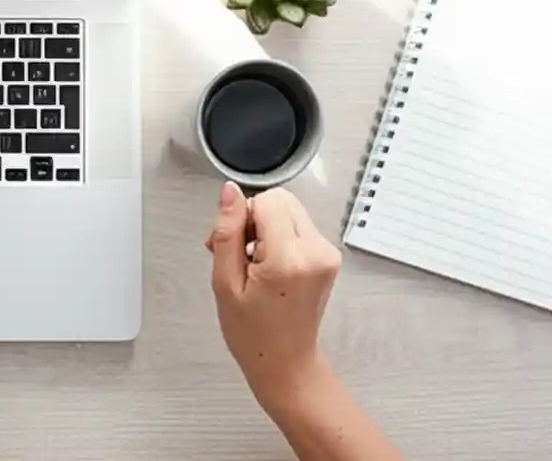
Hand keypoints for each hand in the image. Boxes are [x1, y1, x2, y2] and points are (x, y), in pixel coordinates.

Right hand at [206, 183, 340, 404]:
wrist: (285, 362)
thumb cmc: (250, 332)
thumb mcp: (224, 282)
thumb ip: (226, 232)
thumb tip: (230, 191)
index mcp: (289, 258)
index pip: (267, 201)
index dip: (242, 216)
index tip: (234, 246)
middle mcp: (316, 251)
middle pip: (281, 200)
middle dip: (255, 218)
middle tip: (240, 255)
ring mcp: (327, 253)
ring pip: (289, 210)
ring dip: (266, 227)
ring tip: (252, 263)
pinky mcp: (329, 256)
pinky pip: (299, 225)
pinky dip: (279, 237)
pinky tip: (267, 266)